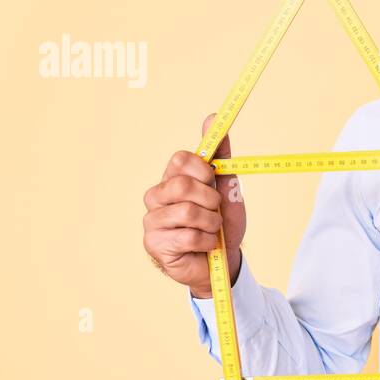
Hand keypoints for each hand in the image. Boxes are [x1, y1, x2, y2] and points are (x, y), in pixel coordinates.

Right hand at [142, 113, 245, 297]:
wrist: (223, 262)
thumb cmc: (221, 225)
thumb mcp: (228, 189)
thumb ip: (221, 157)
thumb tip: (213, 117)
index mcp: (173, 178)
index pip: (181, 159)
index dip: (203, 169)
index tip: (214, 181)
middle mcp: (157, 196)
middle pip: (181, 184)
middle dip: (210, 199)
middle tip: (216, 210)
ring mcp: (152, 220)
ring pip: (186, 211)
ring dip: (211, 223)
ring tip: (212, 230)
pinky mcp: (154, 243)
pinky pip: (187, 236)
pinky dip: (206, 241)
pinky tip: (204, 245)